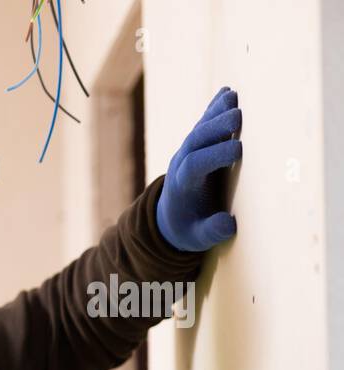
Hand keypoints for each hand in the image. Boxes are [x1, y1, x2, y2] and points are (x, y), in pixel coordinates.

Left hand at [156, 86, 241, 251]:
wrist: (170, 217)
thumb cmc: (188, 228)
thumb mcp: (196, 238)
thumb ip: (210, 232)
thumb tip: (227, 224)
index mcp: (180, 186)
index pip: (193, 166)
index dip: (214, 156)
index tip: (238, 150)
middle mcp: (180, 164)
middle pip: (194, 141)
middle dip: (214, 128)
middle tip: (238, 116)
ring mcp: (186, 152)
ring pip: (199, 129)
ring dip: (215, 112)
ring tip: (233, 97)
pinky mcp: (195, 146)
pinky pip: (203, 123)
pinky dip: (215, 108)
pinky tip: (228, 92)